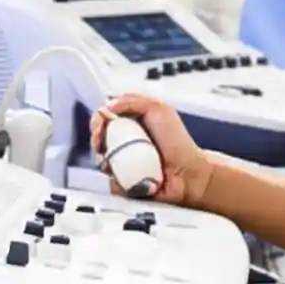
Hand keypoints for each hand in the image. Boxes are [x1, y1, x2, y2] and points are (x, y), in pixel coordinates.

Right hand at [90, 93, 213, 206]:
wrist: (187, 173)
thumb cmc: (177, 141)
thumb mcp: (158, 109)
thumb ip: (133, 101)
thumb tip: (108, 106)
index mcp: (132, 123)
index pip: (105, 118)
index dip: (98, 121)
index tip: (99, 126)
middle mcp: (126, 142)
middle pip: (98, 140)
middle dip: (97, 141)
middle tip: (102, 145)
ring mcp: (125, 163)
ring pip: (102, 162)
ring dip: (106, 162)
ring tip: (117, 163)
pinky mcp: (126, 183)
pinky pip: (111, 183)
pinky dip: (117, 181)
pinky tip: (128, 179)